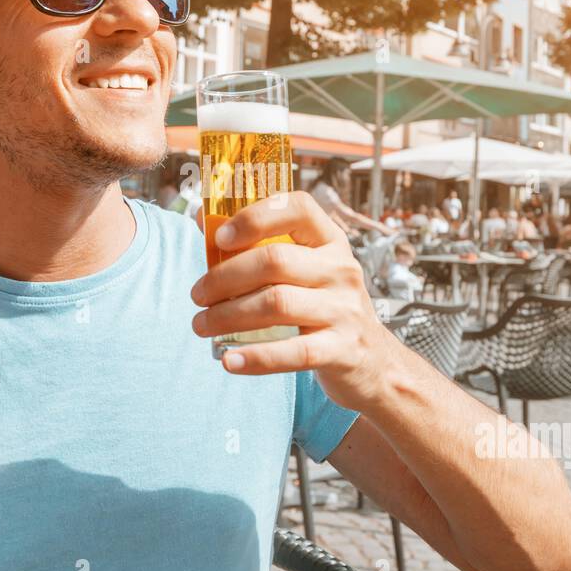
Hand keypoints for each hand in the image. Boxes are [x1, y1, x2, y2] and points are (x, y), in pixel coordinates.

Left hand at [189, 191, 403, 411]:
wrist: (373, 362)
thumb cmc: (322, 307)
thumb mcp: (304, 270)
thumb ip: (258, 245)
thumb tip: (201, 217)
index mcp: (329, 241)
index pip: (297, 208)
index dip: (255, 217)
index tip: (219, 237)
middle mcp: (341, 269)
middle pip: (274, 261)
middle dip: (224, 277)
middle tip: (197, 295)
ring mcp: (344, 310)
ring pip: (276, 304)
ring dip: (228, 316)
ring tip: (202, 325)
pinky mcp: (342, 349)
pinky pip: (293, 352)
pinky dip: (256, 358)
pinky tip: (229, 360)